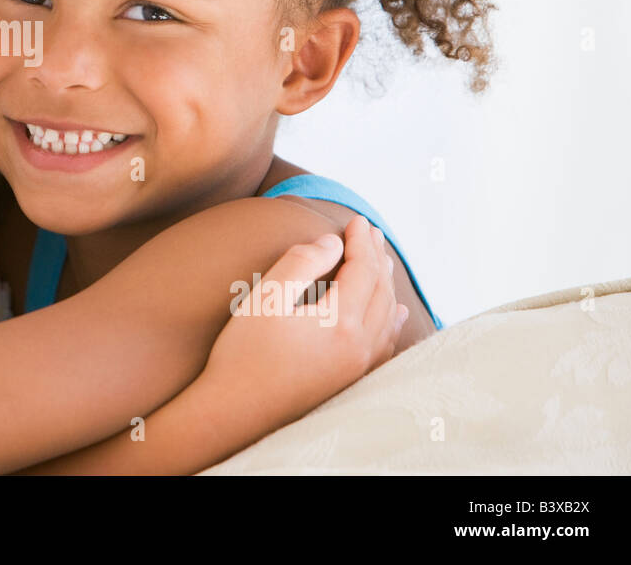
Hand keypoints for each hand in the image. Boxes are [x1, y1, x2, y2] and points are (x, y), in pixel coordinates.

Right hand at [204, 213, 405, 434]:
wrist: (233, 410)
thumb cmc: (243, 352)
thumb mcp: (266, 296)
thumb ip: (302, 262)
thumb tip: (333, 243)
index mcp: (341, 323)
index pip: (363, 270)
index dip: (361, 242)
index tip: (357, 219)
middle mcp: (359, 347)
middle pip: (381, 291)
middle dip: (377, 258)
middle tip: (371, 232)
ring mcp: (357, 367)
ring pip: (387, 317)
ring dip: (387, 285)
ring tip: (381, 261)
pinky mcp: (348, 381)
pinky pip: (385, 345)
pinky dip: (392, 322)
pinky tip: (396, 315)